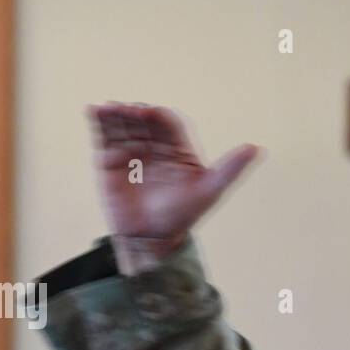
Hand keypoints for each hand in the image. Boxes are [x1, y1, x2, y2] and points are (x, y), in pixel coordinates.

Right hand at [87, 102, 260, 273]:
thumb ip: (230, 169)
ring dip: (115, 113)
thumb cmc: (183, 215)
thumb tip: (256, 148)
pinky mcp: (109, 160)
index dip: (159, 115)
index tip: (149, 113)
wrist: (150, 239)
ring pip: (122, 124)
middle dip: (135, 112)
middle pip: (143, 120)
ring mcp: (130, 152)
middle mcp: (154, 146)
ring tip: (109, 109)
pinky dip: (97, 121)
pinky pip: (103, 136)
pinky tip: (93, 110)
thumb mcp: (210, 191)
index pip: (168, 123)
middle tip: (127, 110)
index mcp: (177, 149)